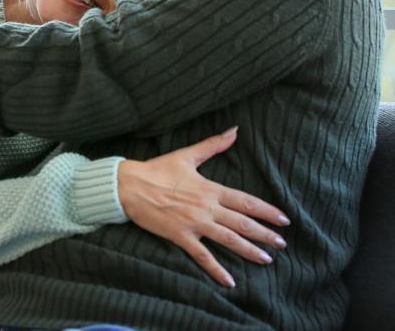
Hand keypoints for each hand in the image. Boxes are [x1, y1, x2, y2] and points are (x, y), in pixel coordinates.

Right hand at [117, 127, 290, 287]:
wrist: (128, 185)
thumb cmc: (156, 170)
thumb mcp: (186, 155)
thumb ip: (213, 145)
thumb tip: (234, 130)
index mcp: (209, 188)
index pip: (245, 201)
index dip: (267, 211)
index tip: (284, 219)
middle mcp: (206, 208)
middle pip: (243, 223)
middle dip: (265, 234)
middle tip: (282, 244)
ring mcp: (194, 224)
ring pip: (229, 240)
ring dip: (250, 251)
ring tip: (267, 260)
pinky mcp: (180, 236)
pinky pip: (202, 256)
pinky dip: (217, 270)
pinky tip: (230, 282)